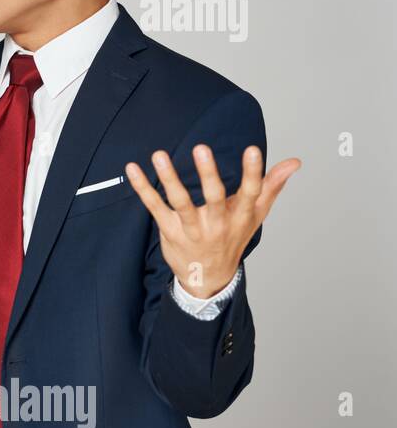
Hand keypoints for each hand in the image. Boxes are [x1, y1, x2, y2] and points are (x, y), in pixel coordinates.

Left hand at [125, 144, 299, 298]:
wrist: (208, 278)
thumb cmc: (233, 239)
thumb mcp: (255, 215)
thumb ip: (271, 186)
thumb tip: (294, 162)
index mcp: (241, 216)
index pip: (250, 193)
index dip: (253, 172)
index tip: (252, 150)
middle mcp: (217, 224)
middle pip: (214, 198)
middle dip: (208, 174)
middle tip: (201, 148)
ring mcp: (192, 228)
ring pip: (180, 202)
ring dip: (169, 178)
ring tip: (159, 155)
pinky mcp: (170, 230)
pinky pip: (155, 207)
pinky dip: (143, 188)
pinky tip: (134, 168)